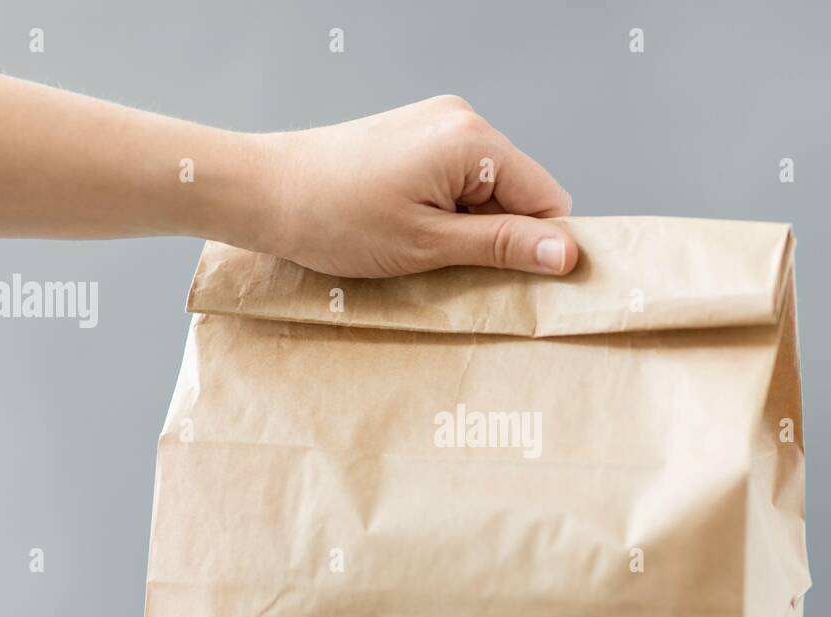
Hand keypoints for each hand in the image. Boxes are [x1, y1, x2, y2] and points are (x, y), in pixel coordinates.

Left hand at [237, 96, 577, 277]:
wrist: (265, 192)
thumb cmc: (334, 217)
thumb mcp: (428, 245)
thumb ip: (503, 246)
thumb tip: (566, 252)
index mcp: (472, 140)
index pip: (547, 198)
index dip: (536, 246)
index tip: (510, 280)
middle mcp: (461, 121)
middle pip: (519, 193)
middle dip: (496, 237)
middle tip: (449, 265)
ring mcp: (437, 125)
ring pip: (487, 192)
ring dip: (467, 229)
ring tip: (418, 245)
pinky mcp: (416, 138)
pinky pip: (457, 182)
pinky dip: (445, 214)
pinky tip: (408, 229)